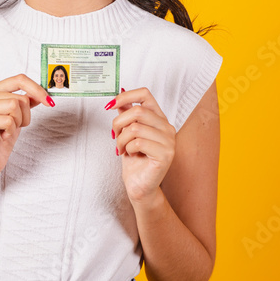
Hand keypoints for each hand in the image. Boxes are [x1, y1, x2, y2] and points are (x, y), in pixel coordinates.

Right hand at [0, 74, 53, 179]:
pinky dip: (11, 131)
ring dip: (18, 122)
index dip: (37, 89)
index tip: (49, 101)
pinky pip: (8, 121)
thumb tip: (43, 91)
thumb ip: (28, 100)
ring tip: (9, 130)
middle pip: (19, 97)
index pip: (19, 79)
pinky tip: (3, 135)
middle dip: (26, 115)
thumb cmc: (3, 135)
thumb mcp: (19, 114)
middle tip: (17, 125)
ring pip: (14, 106)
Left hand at [107, 87, 174, 205]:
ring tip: (122, 148)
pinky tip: (131, 155)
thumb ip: (126, 115)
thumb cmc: (135, 160)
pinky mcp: (165, 154)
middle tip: (114, 135)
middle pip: (137, 111)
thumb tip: (119, 96)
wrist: (140, 186)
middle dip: (118, 123)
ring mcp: (169, 141)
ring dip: (121, 139)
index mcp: (158, 118)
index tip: (110, 105)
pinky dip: (128, 148)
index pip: (145, 94)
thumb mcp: (127, 133)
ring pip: (135, 128)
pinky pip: (138, 142)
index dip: (125, 96)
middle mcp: (167, 127)